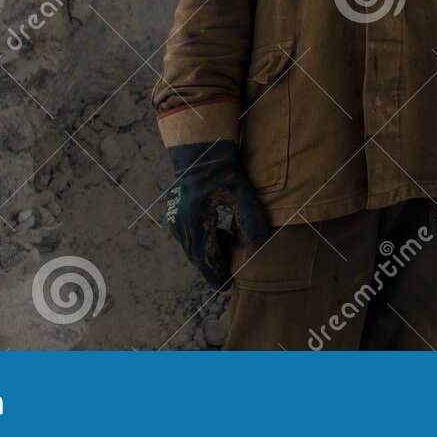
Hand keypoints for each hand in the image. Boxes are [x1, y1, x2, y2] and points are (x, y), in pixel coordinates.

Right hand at [163, 139, 271, 286]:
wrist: (200, 149)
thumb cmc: (221, 166)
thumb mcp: (240, 188)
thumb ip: (250, 216)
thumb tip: (260, 243)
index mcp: (194, 221)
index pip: (206, 259)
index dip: (217, 275)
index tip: (228, 287)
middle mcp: (181, 224)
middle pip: (199, 258)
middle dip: (215, 267)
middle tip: (232, 277)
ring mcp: (176, 221)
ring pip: (195, 249)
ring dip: (212, 254)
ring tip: (233, 253)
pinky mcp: (178, 215)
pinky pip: (192, 238)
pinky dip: (207, 241)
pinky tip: (223, 234)